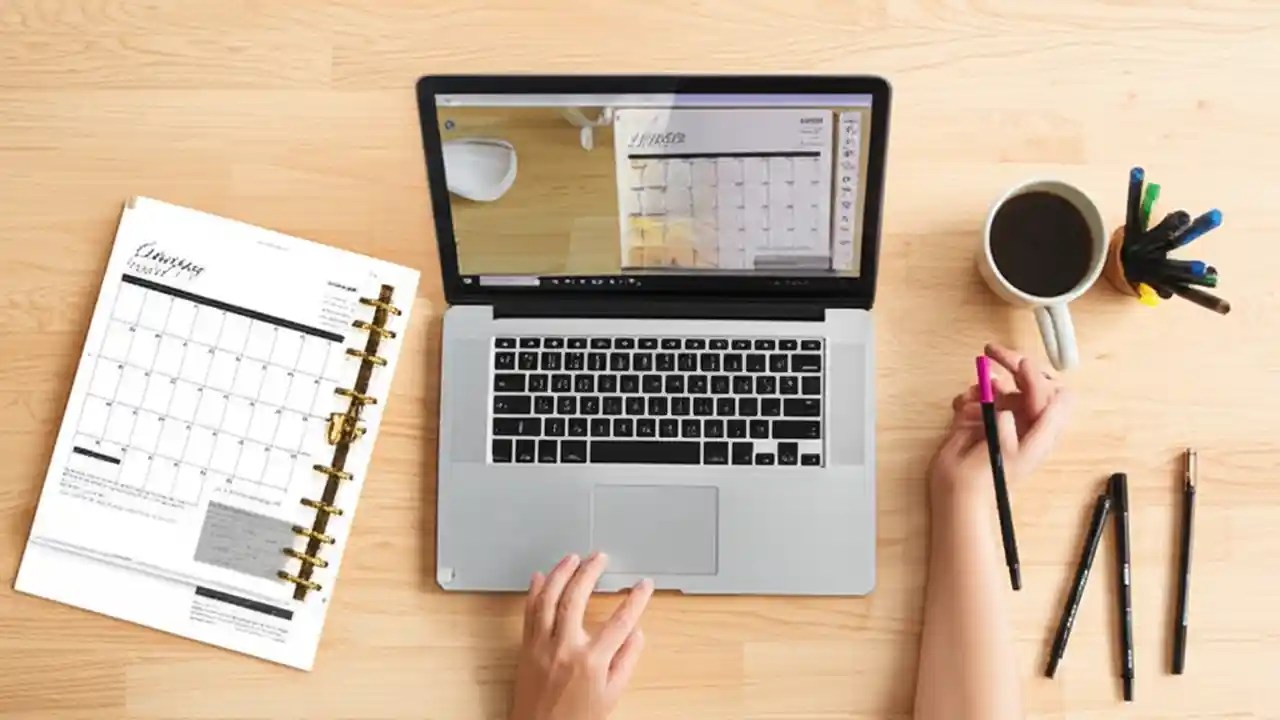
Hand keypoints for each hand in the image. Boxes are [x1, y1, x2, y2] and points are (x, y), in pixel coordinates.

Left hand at [510, 553, 653, 719]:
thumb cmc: (576, 719)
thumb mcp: (612, 695)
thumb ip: (626, 662)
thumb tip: (636, 633)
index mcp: (591, 661)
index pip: (620, 621)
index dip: (635, 599)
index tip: (643, 586)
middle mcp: (565, 648)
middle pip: (577, 598)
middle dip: (590, 572)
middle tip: (600, 558)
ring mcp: (542, 646)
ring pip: (549, 599)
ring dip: (560, 573)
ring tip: (572, 558)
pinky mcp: (526, 648)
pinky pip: (529, 612)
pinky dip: (534, 592)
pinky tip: (540, 577)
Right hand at [929, 343, 1072, 503]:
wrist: (957, 496)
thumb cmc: (991, 478)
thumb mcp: (1019, 448)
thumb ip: (1029, 411)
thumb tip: (1025, 378)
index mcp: (1040, 428)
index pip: (1050, 391)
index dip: (1036, 375)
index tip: (1016, 365)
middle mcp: (1022, 420)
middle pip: (1027, 381)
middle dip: (1011, 365)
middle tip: (991, 351)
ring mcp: (998, 419)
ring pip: (998, 387)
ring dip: (984, 387)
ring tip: (970, 399)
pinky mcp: (974, 421)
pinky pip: (974, 397)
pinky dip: (967, 398)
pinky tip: (961, 409)